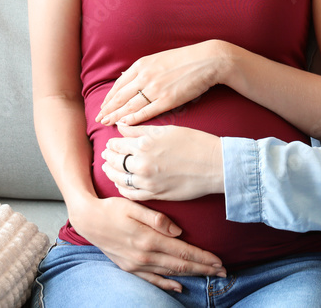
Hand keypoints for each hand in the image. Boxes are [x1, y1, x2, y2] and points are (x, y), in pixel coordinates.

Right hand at [68, 196, 225, 292]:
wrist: (88, 220)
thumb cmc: (112, 208)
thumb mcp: (134, 205)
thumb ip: (157, 219)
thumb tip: (178, 232)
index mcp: (149, 239)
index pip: (183, 252)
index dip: (203, 258)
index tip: (219, 261)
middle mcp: (144, 255)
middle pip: (181, 265)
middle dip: (204, 269)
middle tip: (223, 272)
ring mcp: (136, 264)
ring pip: (170, 273)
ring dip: (191, 275)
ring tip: (209, 276)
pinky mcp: (129, 268)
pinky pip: (152, 280)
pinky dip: (167, 284)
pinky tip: (179, 286)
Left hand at [97, 41, 228, 126]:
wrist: (207, 60)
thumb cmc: (185, 59)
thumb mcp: (158, 58)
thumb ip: (142, 69)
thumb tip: (125, 77)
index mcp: (142, 65)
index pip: (119, 85)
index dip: (109, 98)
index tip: (103, 107)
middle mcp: (145, 76)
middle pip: (120, 97)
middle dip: (108, 109)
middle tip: (98, 119)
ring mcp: (155, 89)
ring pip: (129, 106)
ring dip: (116, 116)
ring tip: (107, 124)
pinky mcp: (167, 100)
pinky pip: (145, 112)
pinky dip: (133, 119)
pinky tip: (124, 125)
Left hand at [102, 123, 223, 200]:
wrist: (215, 165)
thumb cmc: (195, 142)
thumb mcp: (167, 130)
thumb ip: (140, 130)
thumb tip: (120, 126)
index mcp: (144, 144)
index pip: (117, 144)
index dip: (112, 144)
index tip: (111, 144)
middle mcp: (142, 164)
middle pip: (115, 162)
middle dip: (108, 157)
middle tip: (106, 155)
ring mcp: (148, 181)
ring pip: (119, 179)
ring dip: (111, 173)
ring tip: (108, 169)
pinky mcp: (155, 195)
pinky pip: (131, 194)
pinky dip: (122, 189)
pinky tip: (121, 184)